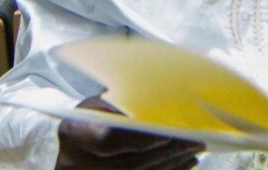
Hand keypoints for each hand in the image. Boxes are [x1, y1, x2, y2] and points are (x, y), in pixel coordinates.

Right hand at [56, 96, 201, 168]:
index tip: (167, 134)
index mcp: (74, 132)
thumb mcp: (99, 105)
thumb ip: (123, 106)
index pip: (109, 140)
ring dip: (171, 163)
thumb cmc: (91, 118)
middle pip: (130, 163)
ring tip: (194, 148)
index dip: (140, 139)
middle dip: (166, 152)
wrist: (76, 145)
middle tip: (193, 140)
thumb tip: (160, 109)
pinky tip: (185, 162)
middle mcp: (78, 162)